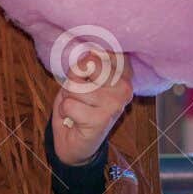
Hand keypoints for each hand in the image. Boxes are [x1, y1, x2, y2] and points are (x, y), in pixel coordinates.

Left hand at [51, 50, 132, 166]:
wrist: (74, 142)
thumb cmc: (78, 105)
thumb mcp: (82, 77)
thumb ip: (88, 63)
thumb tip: (91, 53)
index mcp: (123, 73)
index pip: (100, 51)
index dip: (84, 63)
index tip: (87, 78)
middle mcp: (125, 86)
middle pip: (85, 65)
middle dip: (73, 81)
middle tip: (79, 96)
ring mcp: (115, 103)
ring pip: (74, 86)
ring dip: (69, 98)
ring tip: (78, 108)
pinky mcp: (102, 119)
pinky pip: (69, 105)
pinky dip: (67, 112)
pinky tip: (77, 120)